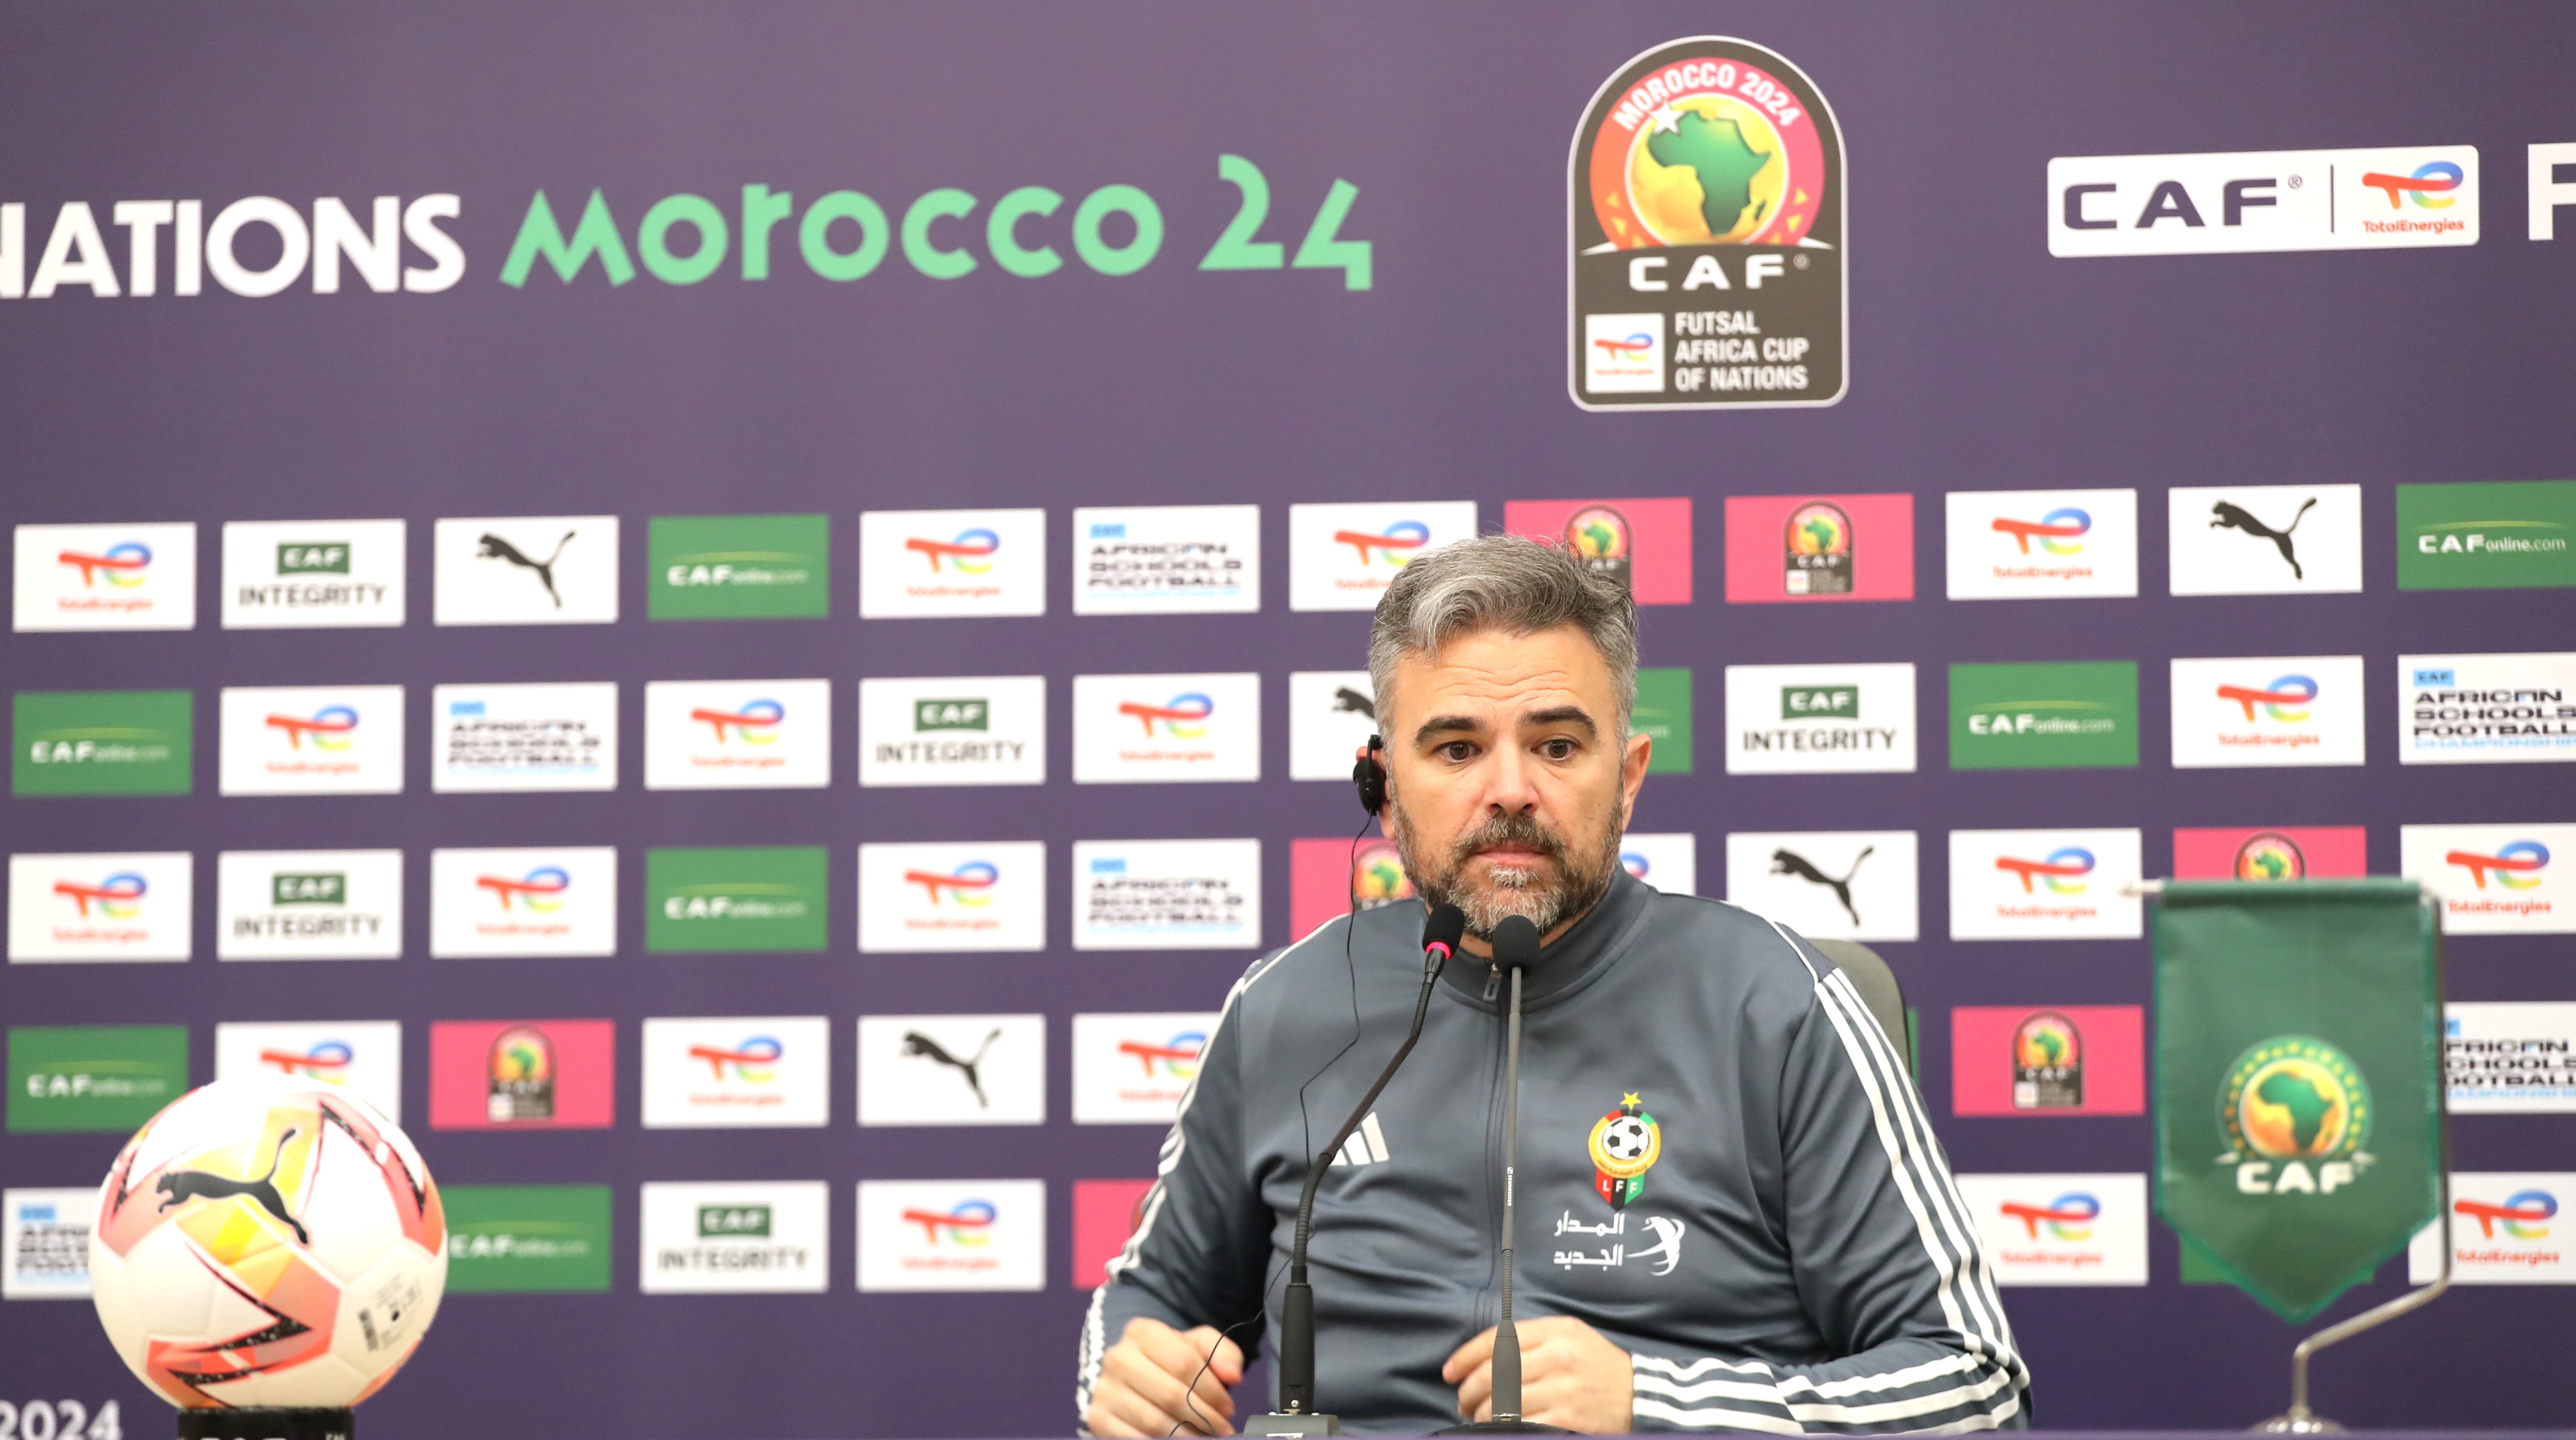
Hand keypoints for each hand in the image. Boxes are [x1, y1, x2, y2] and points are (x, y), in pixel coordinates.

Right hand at [1086, 1316, 1245, 1437]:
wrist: (1134, 1377)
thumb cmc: (1173, 1361)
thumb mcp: (1199, 1347)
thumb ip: (1222, 1352)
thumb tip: (1232, 1375)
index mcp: (1142, 1332)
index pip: (1185, 1363)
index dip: (1212, 1390)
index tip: (1228, 1408)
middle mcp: (1118, 1357)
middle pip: (1170, 1394)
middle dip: (1203, 1417)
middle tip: (1221, 1429)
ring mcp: (1104, 1388)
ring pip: (1153, 1421)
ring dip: (1186, 1435)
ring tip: (1204, 1437)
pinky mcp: (1097, 1417)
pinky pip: (1133, 1439)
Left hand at [1443, 1316, 1633, 1433]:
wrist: (1640, 1394)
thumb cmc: (1597, 1366)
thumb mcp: (1570, 1337)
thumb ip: (1530, 1340)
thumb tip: (1483, 1359)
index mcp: (1555, 1331)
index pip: (1496, 1340)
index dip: (1465, 1357)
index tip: (1450, 1372)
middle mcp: (1558, 1355)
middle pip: (1494, 1373)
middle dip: (1469, 1391)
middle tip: (1462, 1402)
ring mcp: (1563, 1388)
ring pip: (1502, 1402)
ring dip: (1482, 1414)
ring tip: (1479, 1418)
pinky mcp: (1567, 1417)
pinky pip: (1521, 1424)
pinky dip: (1504, 1428)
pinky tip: (1500, 1428)